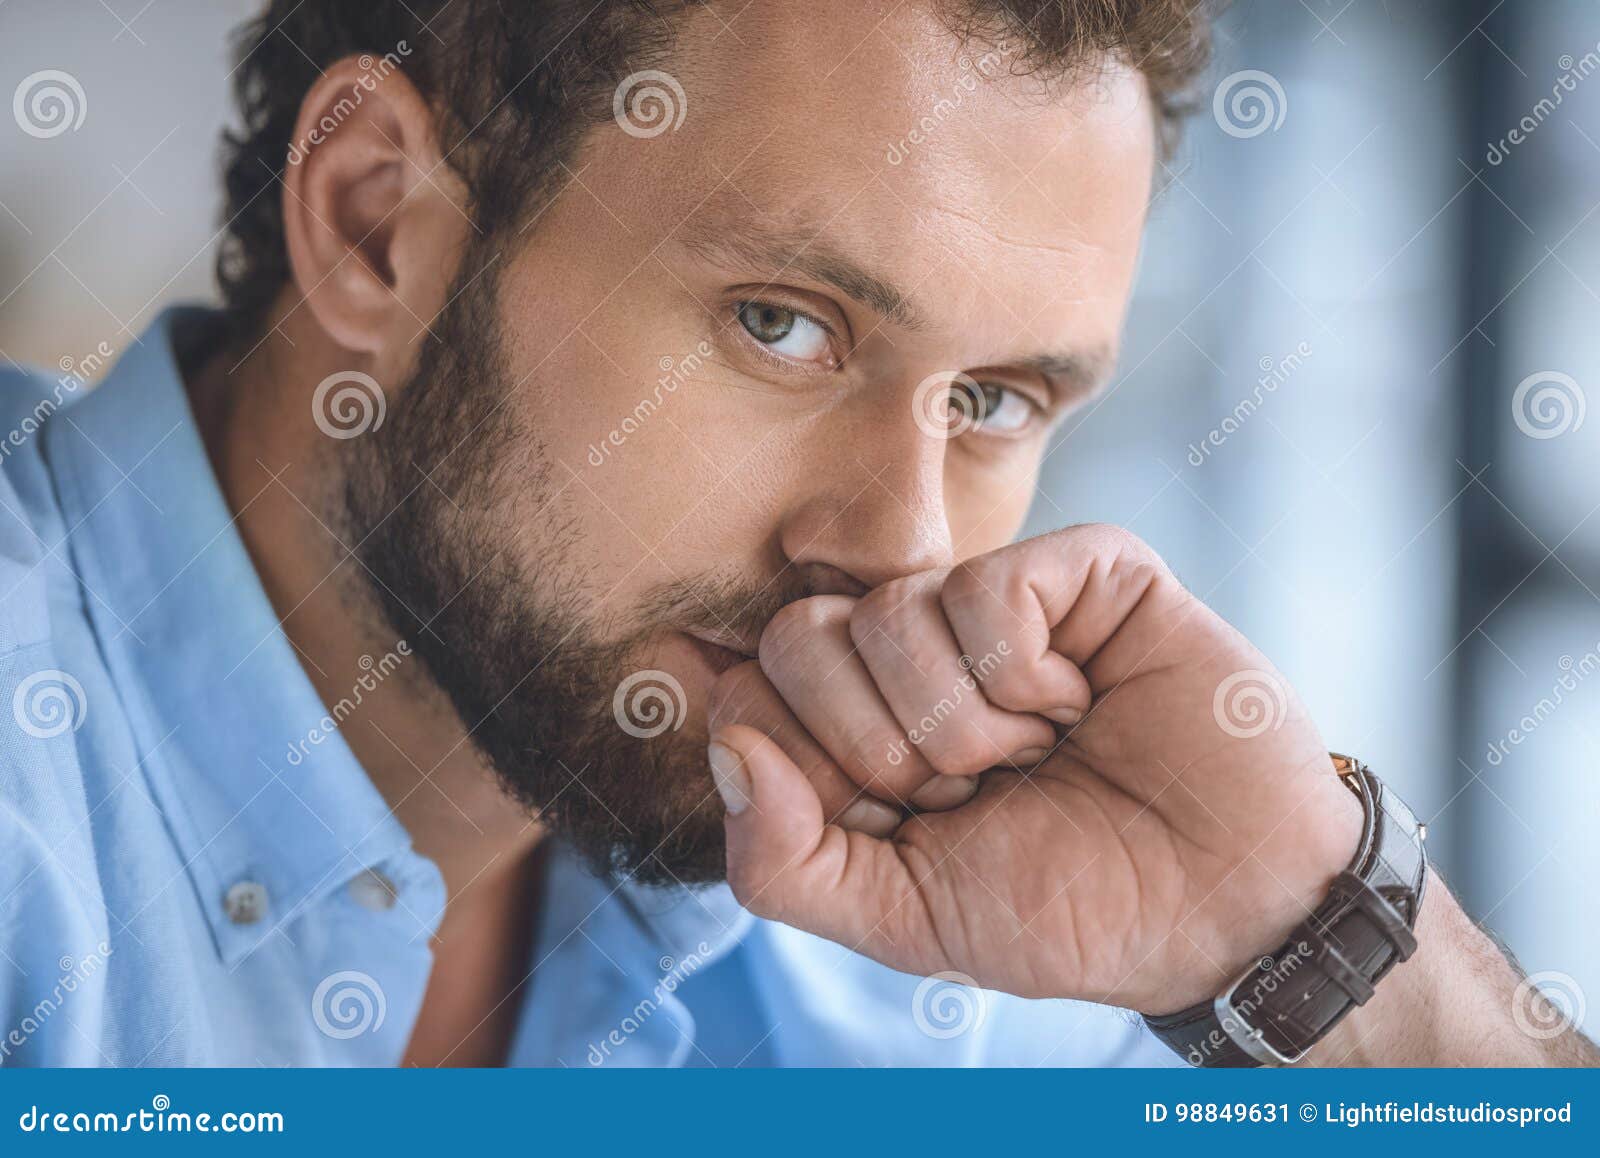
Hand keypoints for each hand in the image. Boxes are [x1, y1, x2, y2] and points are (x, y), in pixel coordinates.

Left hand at [708, 524, 1363, 1012]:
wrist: (1227, 910)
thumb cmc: (1068, 911)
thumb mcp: (902, 918)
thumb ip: (783, 859)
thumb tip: (727, 742)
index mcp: (855, 729)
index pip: (746, 694)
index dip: (806, 767)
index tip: (889, 818)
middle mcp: (909, 654)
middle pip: (797, 639)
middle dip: (881, 751)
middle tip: (968, 790)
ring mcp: (989, 604)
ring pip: (887, 614)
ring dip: (967, 725)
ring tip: (1038, 751)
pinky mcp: (1077, 569)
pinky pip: (985, 589)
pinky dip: (1024, 674)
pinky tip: (1079, 702)